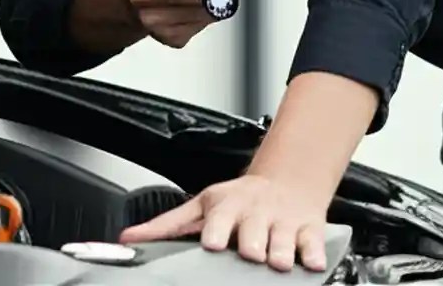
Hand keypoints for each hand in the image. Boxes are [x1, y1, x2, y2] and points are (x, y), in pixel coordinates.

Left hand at [118, 174, 329, 272]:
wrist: (286, 180)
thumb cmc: (238, 200)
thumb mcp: (201, 207)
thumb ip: (166, 226)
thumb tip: (129, 239)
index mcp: (226, 208)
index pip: (219, 221)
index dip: (216, 232)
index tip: (213, 243)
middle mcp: (255, 214)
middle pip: (254, 236)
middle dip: (253, 247)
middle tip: (250, 253)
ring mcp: (283, 222)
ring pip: (283, 242)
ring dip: (280, 254)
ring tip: (276, 261)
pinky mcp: (310, 231)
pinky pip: (313, 246)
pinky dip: (312, 256)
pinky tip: (309, 262)